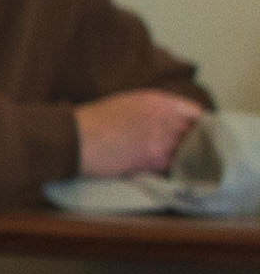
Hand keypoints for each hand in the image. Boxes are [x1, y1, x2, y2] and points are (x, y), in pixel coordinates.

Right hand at [80, 89, 209, 179]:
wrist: (73, 139)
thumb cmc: (93, 119)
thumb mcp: (127, 102)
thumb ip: (153, 109)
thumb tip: (170, 121)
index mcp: (158, 102)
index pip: (196, 113)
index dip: (198, 124)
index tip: (197, 131)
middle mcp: (164, 120)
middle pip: (197, 134)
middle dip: (196, 142)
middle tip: (194, 149)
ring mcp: (160, 142)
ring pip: (189, 153)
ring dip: (188, 158)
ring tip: (185, 163)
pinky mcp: (151, 162)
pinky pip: (174, 168)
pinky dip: (174, 170)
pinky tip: (170, 172)